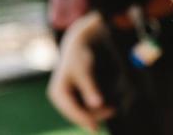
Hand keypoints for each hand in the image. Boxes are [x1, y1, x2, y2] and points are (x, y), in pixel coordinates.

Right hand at [47, 12, 115, 132]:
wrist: (78, 45)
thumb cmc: (81, 56)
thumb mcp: (85, 71)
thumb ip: (90, 88)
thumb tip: (97, 104)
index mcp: (58, 93)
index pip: (72, 111)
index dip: (85, 120)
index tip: (96, 128)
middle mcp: (59, 97)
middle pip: (77, 113)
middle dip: (94, 115)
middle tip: (114, 111)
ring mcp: (66, 98)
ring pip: (82, 111)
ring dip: (96, 112)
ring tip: (113, 109)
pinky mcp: (73, 96)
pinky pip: (84, 106)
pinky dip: (95, 107)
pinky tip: (107, 105)